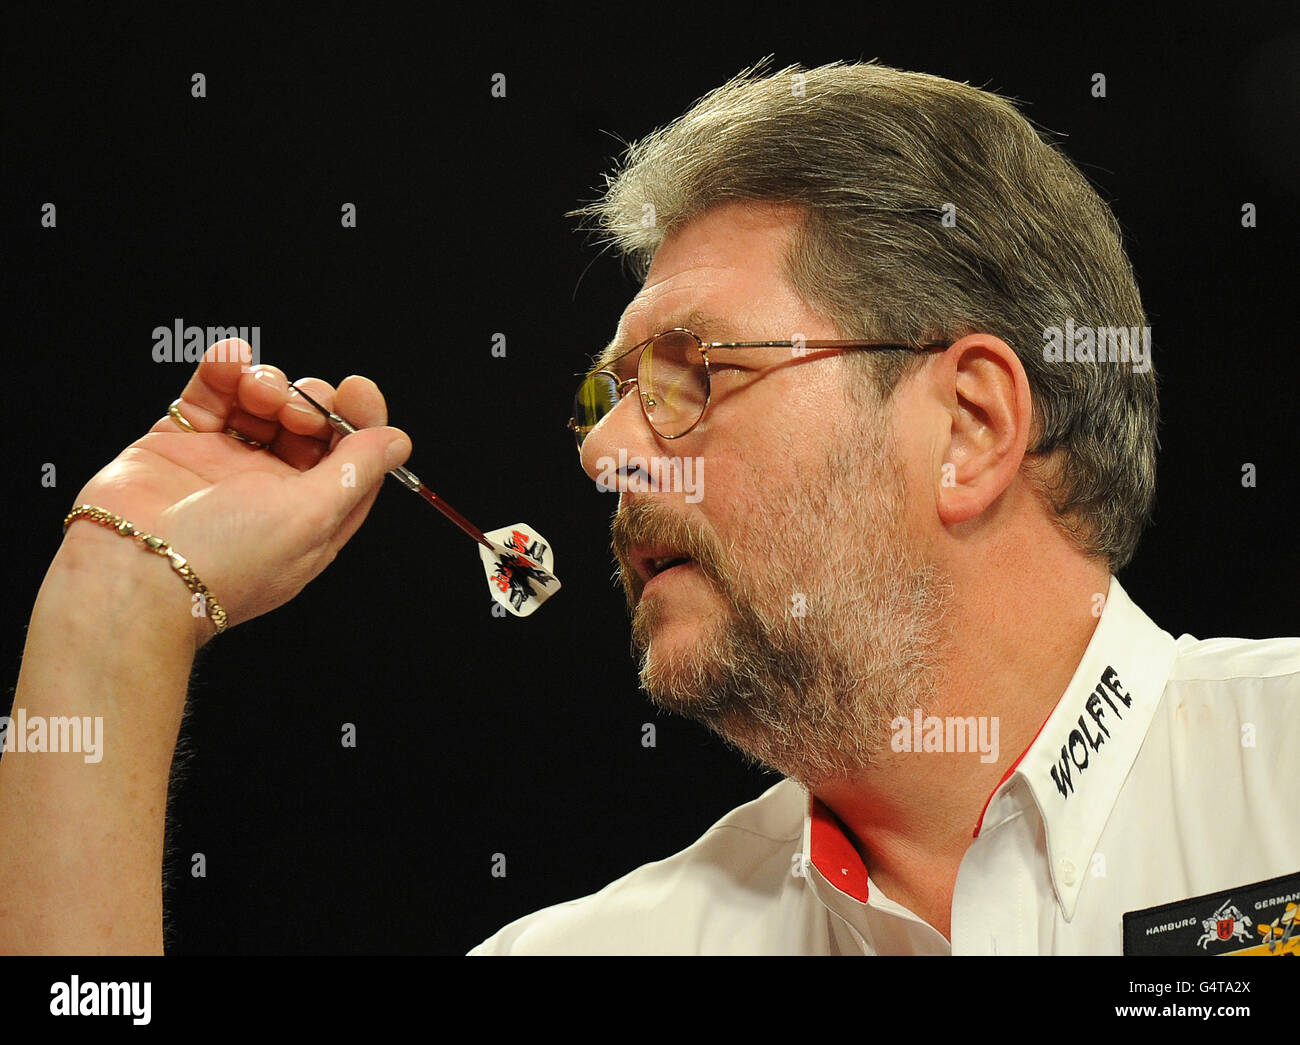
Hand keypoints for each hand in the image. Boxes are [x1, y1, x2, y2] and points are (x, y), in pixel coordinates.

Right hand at [62, 339, 411, 644]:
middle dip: (310, 401)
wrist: (134, 573)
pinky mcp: (179, 443)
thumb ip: (356, 470)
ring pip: (261, 404)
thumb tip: (398, 440)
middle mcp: (271, 491)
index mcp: (312, 517)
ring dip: (268, 383)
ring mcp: (223, 465)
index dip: (360, 420)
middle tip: (297, 404)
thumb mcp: (312, 516)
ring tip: (256, 390)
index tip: (358, 389)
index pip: (351, 458)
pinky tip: (230, 360)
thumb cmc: (226, 559)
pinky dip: (224, 369)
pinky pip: (210, 394)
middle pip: (308, 426)